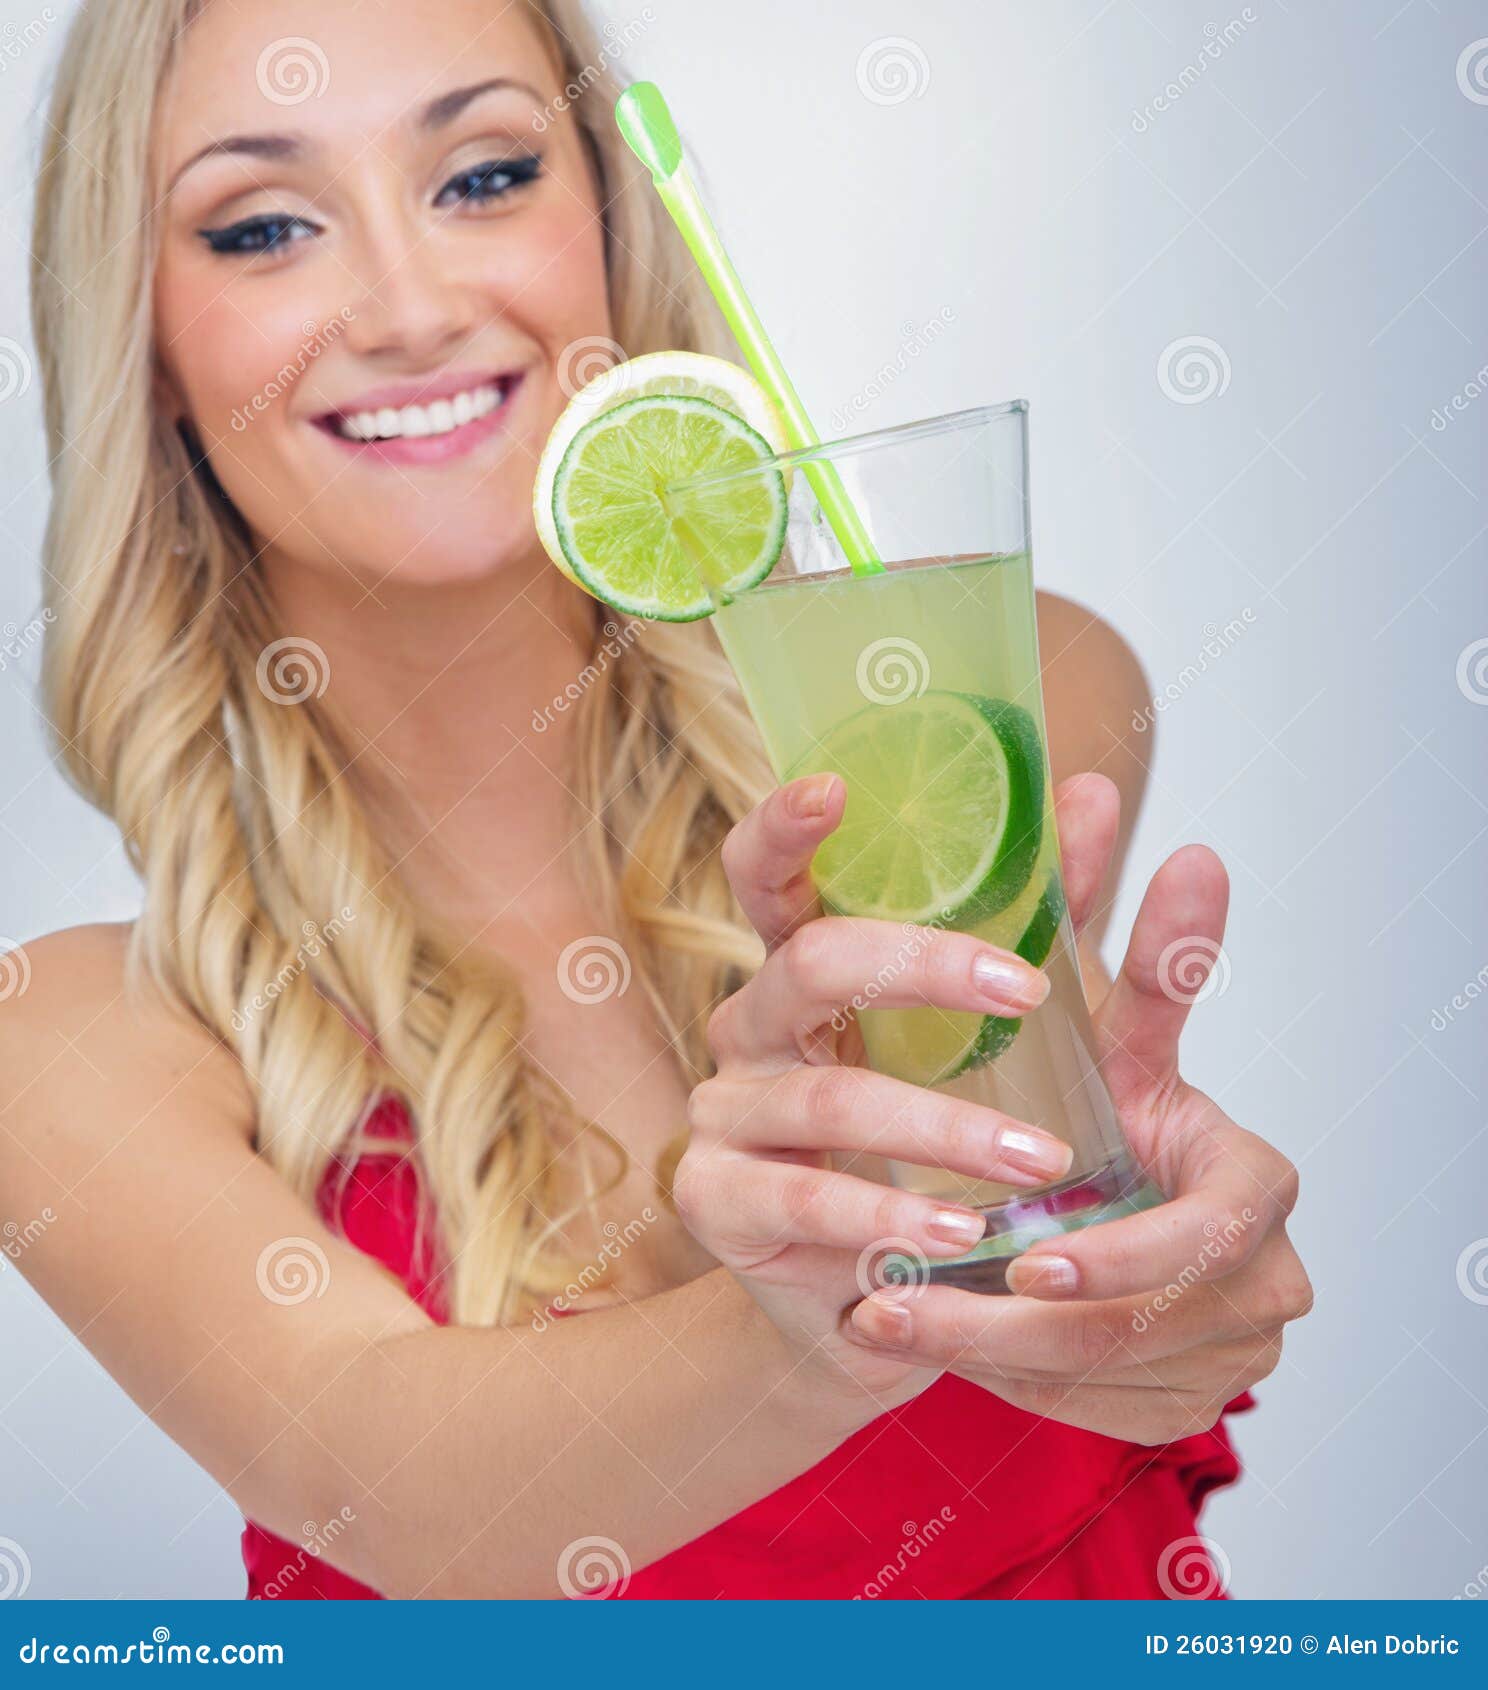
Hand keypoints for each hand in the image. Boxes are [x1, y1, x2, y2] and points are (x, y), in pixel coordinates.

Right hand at [677, 772, 1075, 1420]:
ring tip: (1038, 1161)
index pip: (768, 876)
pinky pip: (801, 1200)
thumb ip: (1049, 917)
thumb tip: (1096, 791)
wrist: (882, 1288)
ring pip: (827, 1097)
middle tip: (1023, 991)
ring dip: (941, 1128)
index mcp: (802, 966)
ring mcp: (723, 1111)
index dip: (784, 829)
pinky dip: (885, 1219)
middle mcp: (749, 1024)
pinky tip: (954, 1234)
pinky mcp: (715, 1200)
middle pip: (810, 963)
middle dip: (920, 967)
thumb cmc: (934, 1138)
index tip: (833, 789)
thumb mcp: (1005, 1026)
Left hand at [841, 772, 1314, 1445]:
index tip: (1025, 1251)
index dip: (1119, 1239)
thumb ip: (1085, 925)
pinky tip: (913, 1350)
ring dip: (978, 1352)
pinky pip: (1083, 1407)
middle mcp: (1261, 1269)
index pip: (1203, 1219)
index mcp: (1252, 1180)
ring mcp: (1227, 1349)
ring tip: (875, 1323)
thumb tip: (1089, 786)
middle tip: (895, 1304)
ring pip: (1098, 1372)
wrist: (1093, 1218)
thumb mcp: (1090, 1032)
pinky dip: (997, 1379)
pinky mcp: (1178, 1402)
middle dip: (1009, 1318)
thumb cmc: (1086, 1107)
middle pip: (1139, 1321)